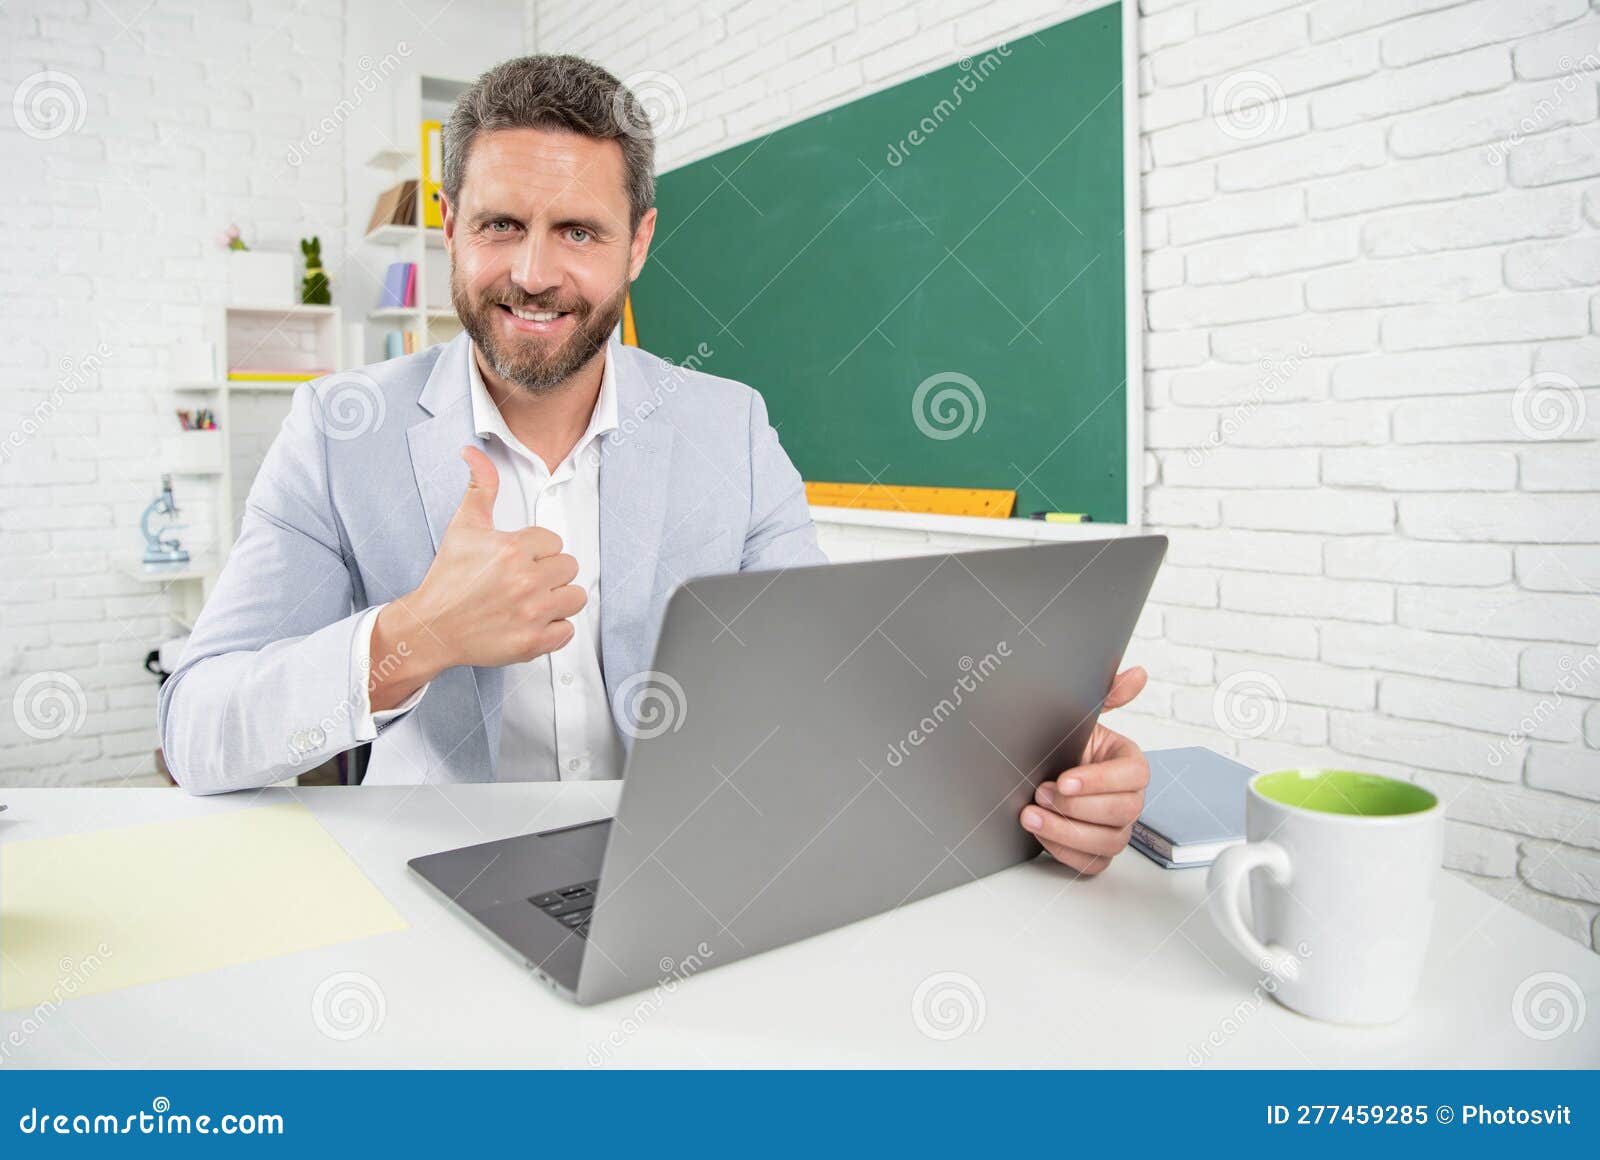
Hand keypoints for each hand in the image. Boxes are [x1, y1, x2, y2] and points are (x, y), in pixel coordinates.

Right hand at [368, 446, 585, 709]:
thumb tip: (472, 450)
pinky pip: (568, 631)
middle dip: (549, 572)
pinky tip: (531, 622)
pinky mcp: (533, 643)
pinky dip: (554, 630)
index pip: (553, 542)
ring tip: (533, 600)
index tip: (515, 560)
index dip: (536, 550)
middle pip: (569, 567)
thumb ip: (480, 487)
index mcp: (512, 549)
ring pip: (576, 597)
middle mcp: (525, 580)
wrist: (431, 628)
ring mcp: (531, 613)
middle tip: (523, 581)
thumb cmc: (448, 576)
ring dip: (558, 599)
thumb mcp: (463, 527)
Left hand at [1019, 666, 1149, 875]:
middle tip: (1040, 793)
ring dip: (1066, 831)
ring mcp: (1115, 829)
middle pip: (1123, 813)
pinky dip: (1063, 851)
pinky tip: (1040, 833)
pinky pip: (1090, 863)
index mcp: (1130, 765)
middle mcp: (1129, 800)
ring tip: (1030, 815)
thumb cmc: (1066, 746)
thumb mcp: (1083, 718)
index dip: (1101, 781)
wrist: (1042, 770)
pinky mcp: (1097, 853)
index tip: (1064, 779)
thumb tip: (1138, 674)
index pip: (1134, 778)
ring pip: (1107, 842)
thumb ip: (1109, 696)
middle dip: (1077, 807)